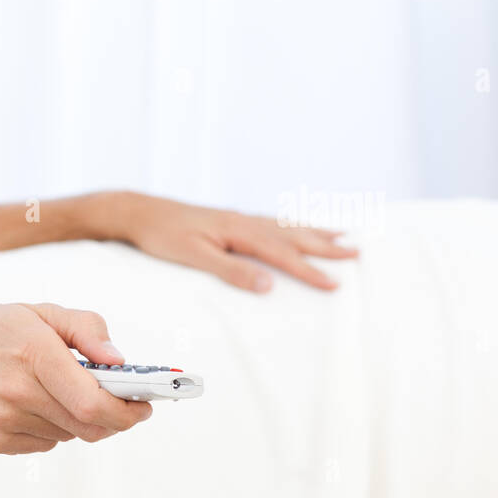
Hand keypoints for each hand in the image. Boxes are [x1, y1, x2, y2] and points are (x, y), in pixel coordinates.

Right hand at [0, 303, 152, 453]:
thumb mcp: (36, 312)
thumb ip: (86, 330)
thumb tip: (119, 361)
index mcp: (34, 353)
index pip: (96, 403)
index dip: (129, 412)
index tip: (144, 406)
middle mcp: (17, 391)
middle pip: (87, 427)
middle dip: (112, 418)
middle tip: (119, 404)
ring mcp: (0, 420)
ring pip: (66, 436)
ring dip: (77, 421)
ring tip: (61, 394)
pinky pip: (40, 444)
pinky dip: (49, 429)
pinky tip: (31, 405)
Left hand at [73, 191, 359, 291]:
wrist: (139, 211)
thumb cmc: (162, 236)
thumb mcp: (193, 256)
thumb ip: (230, 270)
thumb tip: (269, 284)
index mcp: (238, 231)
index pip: (282, 254)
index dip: (310, 270)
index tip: (336, 285)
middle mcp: (243, 221)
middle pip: (292, 235)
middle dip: (326, 247)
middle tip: (358, 256)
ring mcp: (237, 218)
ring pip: (285, 226)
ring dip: (315, 233)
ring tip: (344, 237)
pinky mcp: (229, 220)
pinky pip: (270, 222)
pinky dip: (291, 225)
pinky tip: (297, 227)